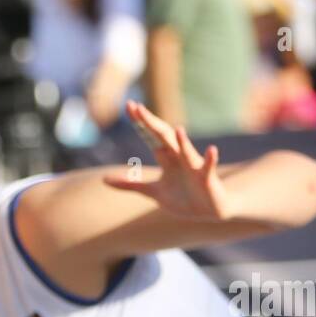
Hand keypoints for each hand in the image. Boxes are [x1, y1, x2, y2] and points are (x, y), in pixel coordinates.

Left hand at [104, 100, 231, 220]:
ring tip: (176, 129)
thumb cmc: (183, 198)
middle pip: (164, 138)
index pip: (151, 137)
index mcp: (167, 159)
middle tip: (138, 108)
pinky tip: (211, 150)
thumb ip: (130, 184)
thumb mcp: (152, 192)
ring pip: (187, 152)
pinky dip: (210, 159)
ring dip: (183, 142)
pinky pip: (208, 168)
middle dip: (151, 123)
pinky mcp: (206, 179)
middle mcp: (179, 158)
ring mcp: (193, 167)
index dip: (140, 123)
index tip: (129, 106)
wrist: (209, 210)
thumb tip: (104, 179)